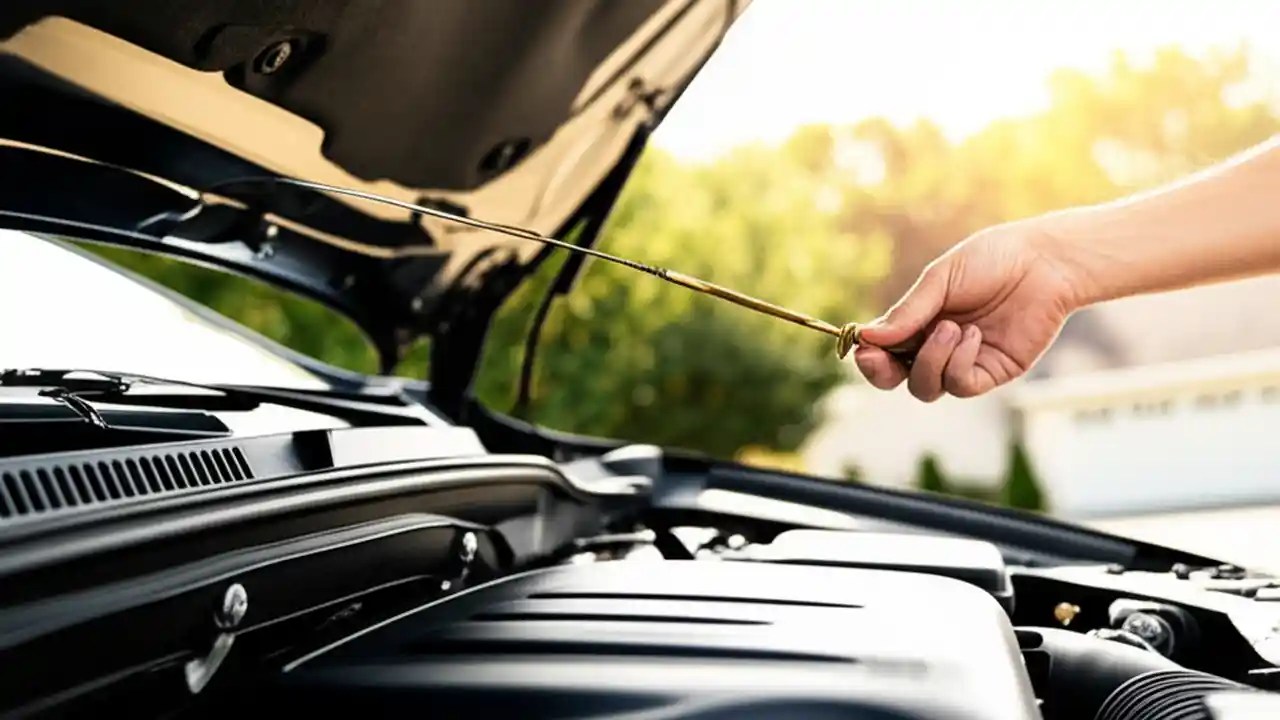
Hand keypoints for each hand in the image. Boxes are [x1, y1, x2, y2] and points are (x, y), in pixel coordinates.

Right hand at [854, 219, 1084, 400]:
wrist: (1043, 263)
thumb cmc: (991, 260)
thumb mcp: (940, 279)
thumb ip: (908, 311)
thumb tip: (867, 337)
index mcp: (917, 322)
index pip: (882, 350)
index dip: (868, 356)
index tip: (862, 348)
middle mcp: (935, 347)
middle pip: (895, 379)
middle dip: (882, 373)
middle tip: (878, 357)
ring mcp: (962, 362)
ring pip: (925, 388)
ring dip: (931, 360)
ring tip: (954, 327)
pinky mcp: (991, 372)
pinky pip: (961, 385)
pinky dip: (959, 363)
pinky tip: (974, 336)